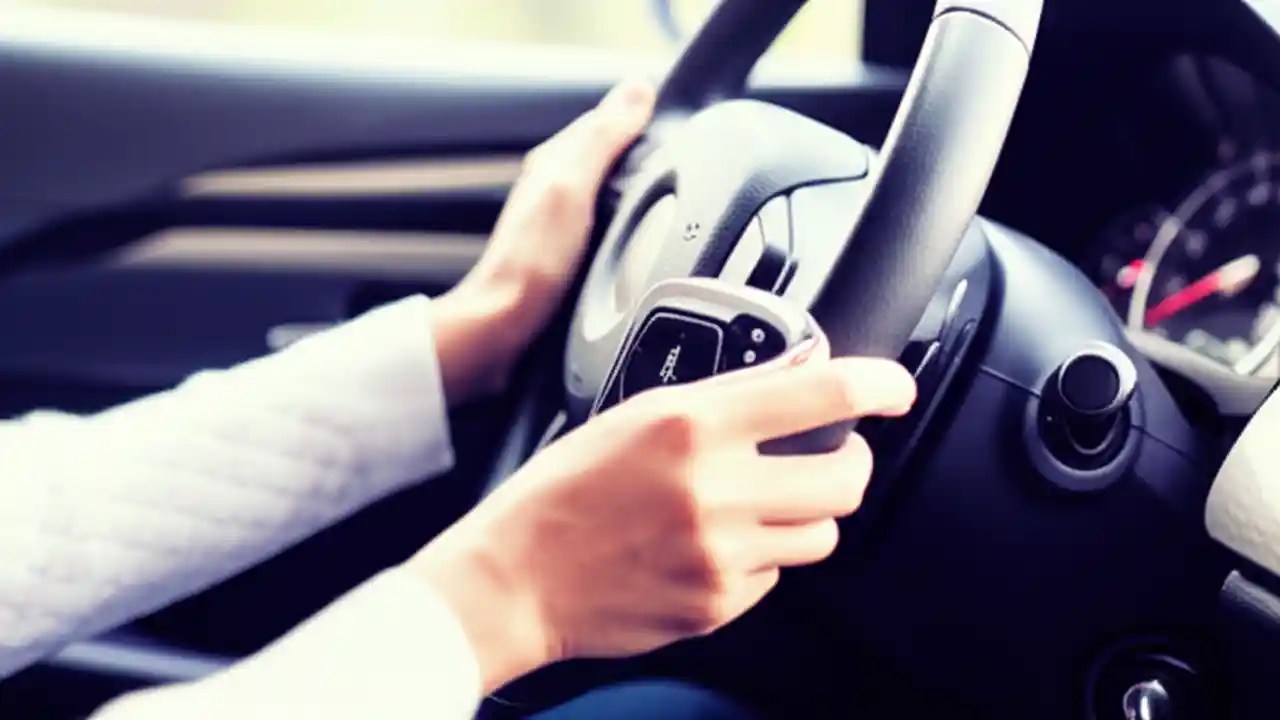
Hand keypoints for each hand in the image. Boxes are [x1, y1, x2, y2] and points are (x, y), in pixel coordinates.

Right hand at [407, 339, 916, 691]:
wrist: (514, 579)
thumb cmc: (562, 492)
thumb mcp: (636, 413)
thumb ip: (726, 393)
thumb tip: (799, 369)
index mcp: (691, 426)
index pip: (822, 395)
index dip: (878, 385)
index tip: (894, 388)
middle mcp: (714, 491)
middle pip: (846, 477)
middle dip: (851, 462)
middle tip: (832, 454)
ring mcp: (721, 555)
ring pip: (822, 533)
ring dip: (809, 513)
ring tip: (765, 503)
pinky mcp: (718, 604)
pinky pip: (777, 577)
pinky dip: (762, 558)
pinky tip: (716, 544)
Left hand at [432, 79, 656, 405]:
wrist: (504, 326)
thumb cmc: (531, 265)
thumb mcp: (572, 188)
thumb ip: (603, 138)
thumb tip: (637, 90)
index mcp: (553, 161)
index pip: (603, 118)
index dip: (637, 114)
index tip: (670, 114)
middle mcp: (551, 187)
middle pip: (605, 153)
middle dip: (638, 149)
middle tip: (675, 151)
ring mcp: (557, 221)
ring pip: (604, 188)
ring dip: (630, 186)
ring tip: (662, 190)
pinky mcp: (565, 253)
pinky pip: (602, 221)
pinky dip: (623, 220)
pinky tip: (635, 236)